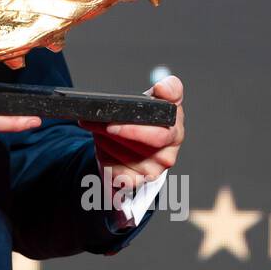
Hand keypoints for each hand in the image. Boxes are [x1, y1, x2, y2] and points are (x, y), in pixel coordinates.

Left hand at [77, 75, 184, 196]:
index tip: (114, 123)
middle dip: (114, 131)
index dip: (135, 129)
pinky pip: (115, 173)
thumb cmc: (149, 122)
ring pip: (122, 157)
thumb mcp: (160, 102)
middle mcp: (167, 155)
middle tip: (95, 120)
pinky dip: (104, 159)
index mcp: (175, 133)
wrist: (138, 144)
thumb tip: (163, 88)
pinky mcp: (135, 181)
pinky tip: (102, 147)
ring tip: (97, 128)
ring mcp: (152, 171)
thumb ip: (169, 89)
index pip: (160, 134)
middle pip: (136, 145)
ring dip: (104, 140)